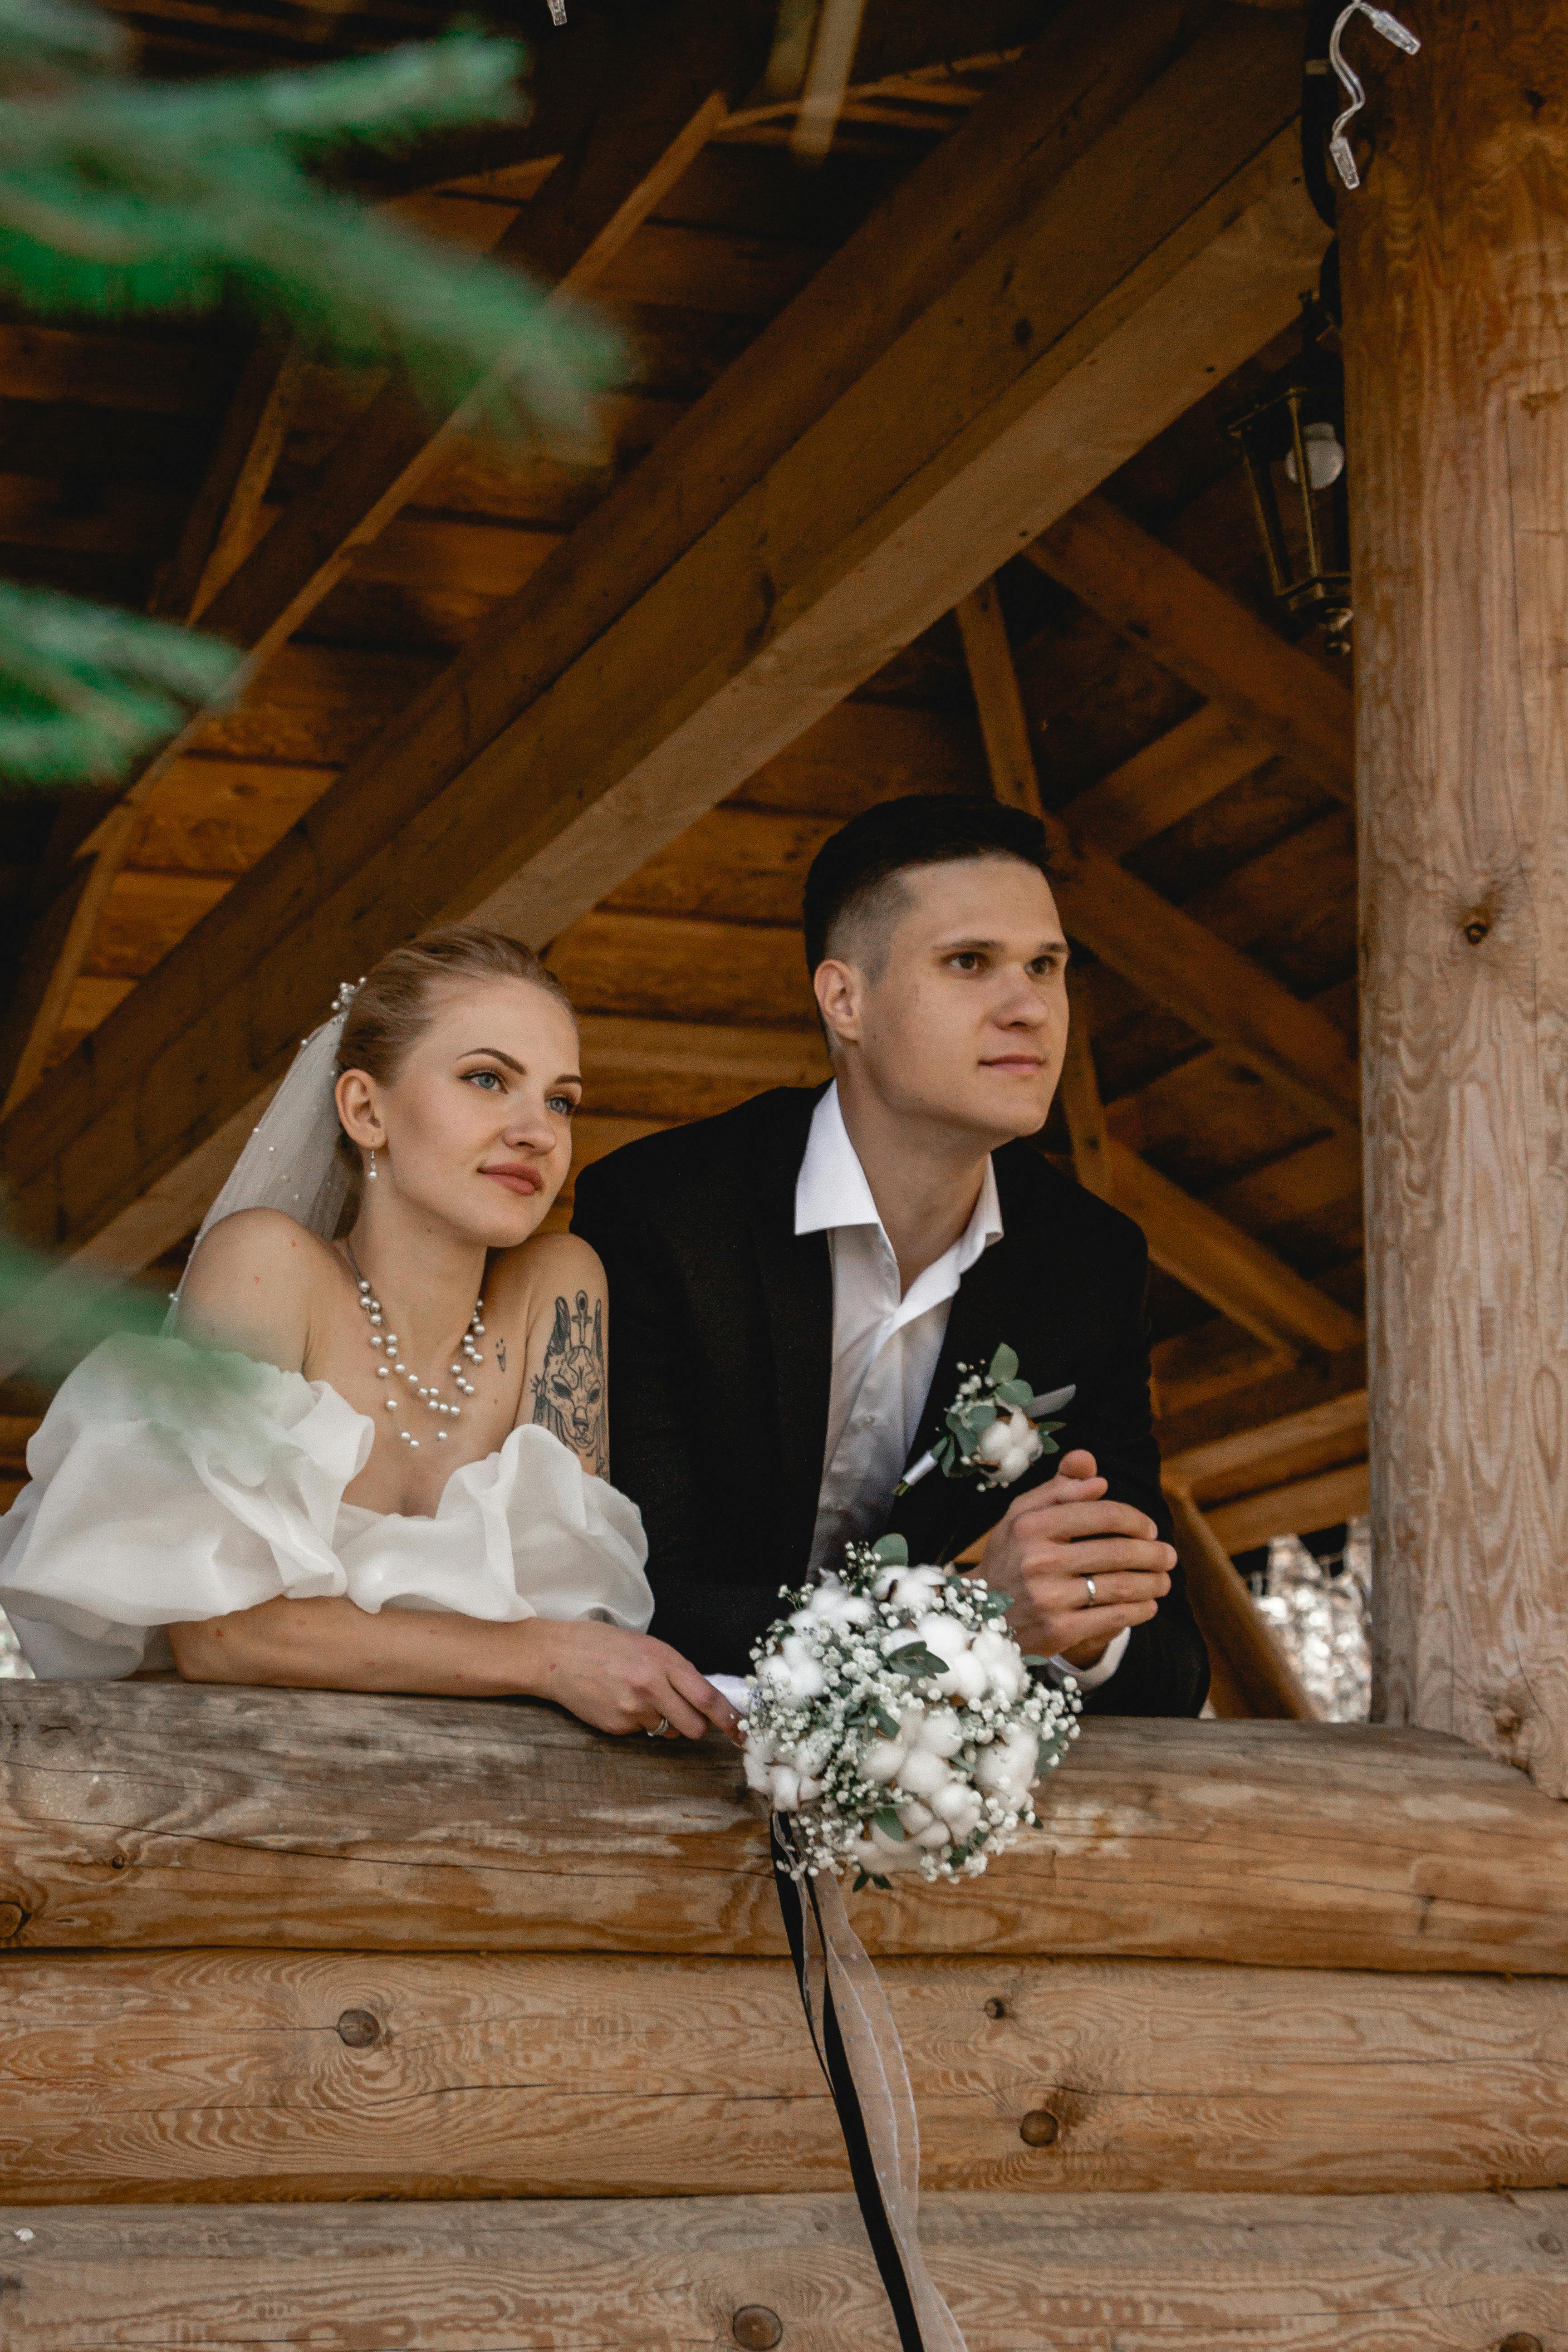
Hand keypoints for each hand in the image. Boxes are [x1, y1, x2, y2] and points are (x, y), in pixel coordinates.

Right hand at [518, 1619, 742, 1741]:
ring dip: (665, 1723)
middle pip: (695, 1726)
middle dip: (698, 1726)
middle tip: (687, 1715)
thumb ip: (676, 1671)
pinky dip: (638, 1723)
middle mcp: (652, 1687)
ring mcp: (633, 1710)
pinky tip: (620, 1702)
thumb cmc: (604, 1646)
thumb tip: (703, 1698)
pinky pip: (641, 1733)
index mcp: (663, 1661)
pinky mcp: (617, 1726)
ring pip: (669, 1732)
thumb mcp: (647, 1647)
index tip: (741, 1730)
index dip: (729, 1718)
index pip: (708, 1698)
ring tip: (641, 1699)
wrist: (558, 1657)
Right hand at [977, 1449, 1175, 1667]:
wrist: (980, 1617)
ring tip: (1164, 1581)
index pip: (1102, 1514)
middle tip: (1169, 1556)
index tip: (1150, 1529)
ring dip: (1153, 1582)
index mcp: (1031, 1525)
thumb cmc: (1011, 1558)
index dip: (1135, 1520)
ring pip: (1121, 1586)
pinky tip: (1148, 1605)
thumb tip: (1097, 1475)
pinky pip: (1114, 1617)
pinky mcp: (1058, 1630)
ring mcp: (1048, 1597)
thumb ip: (1058, 1489)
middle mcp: (1038, 1559)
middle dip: (1153, 1554)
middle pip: (1117, 1552)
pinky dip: (1139, 1610)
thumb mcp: (1022, 1516)